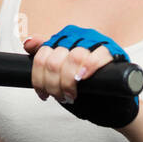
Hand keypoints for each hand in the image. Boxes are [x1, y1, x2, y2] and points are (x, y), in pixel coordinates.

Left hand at [22, 25, 139, 128]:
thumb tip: (28, 42)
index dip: (39, 77)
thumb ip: (45, 59)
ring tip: (71, 95)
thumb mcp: (60, 75)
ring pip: (75, 56)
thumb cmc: (84, 89)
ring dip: (69, 81)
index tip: (43, 93)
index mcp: (65, 38)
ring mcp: (97, 43)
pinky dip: (89, 67)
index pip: (43, 53)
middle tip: (60, 97)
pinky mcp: (114, 52)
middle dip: (54, 83)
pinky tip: (82, 78)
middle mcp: (80, 37)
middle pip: (56, 58)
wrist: (111, 105)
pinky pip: (99, 55)